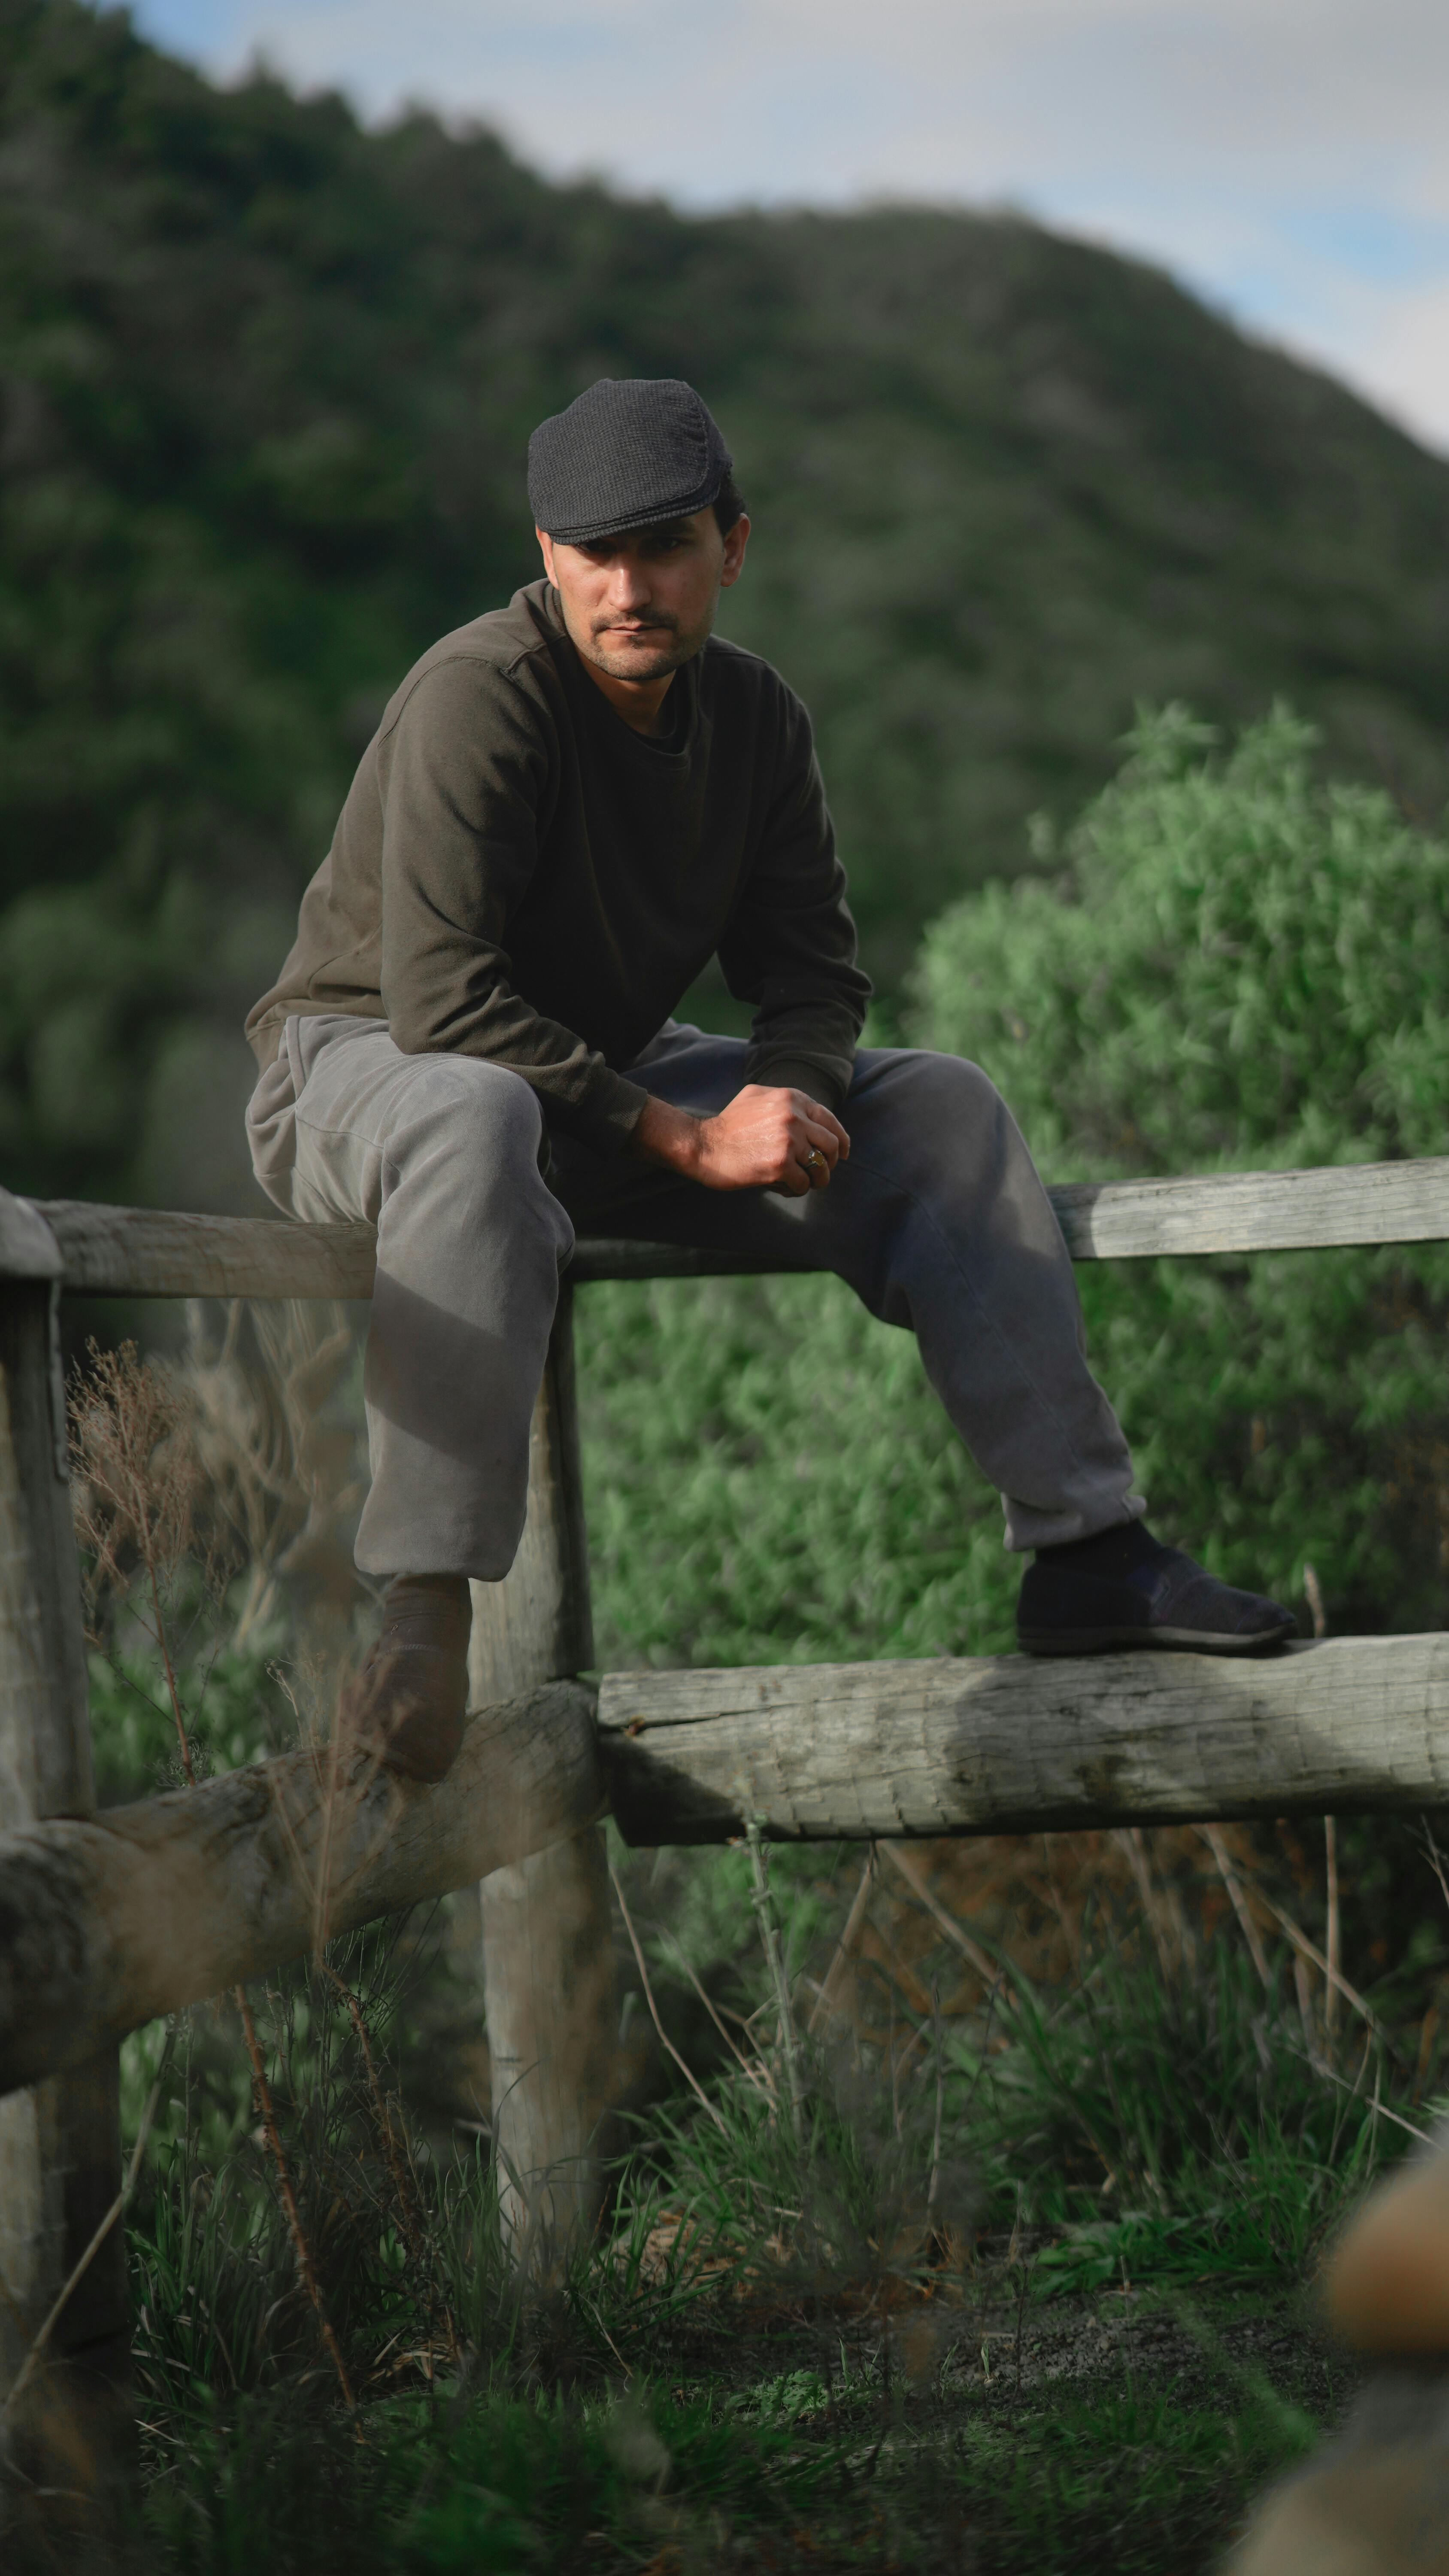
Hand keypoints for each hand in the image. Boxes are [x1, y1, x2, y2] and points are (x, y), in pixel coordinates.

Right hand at [634, 1085, 850, 1195]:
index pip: (829, 1119)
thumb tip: (811, 1116)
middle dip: (829, 1163)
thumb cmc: (728, 1126)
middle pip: (831, 1144)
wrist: (703, 1145)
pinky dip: (795, 1190)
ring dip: (815, 1180)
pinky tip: (781, 1188)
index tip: (842, 1153)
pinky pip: (803, 1183)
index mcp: (791, 1098)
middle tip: (820, 1174)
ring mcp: (788, 1140)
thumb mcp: (756, 1098)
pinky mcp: (780, 1164)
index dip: (841, 1139)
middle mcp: (793, 1115)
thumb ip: (785, 1102)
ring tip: (802, 1184)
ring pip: (820, 1167)